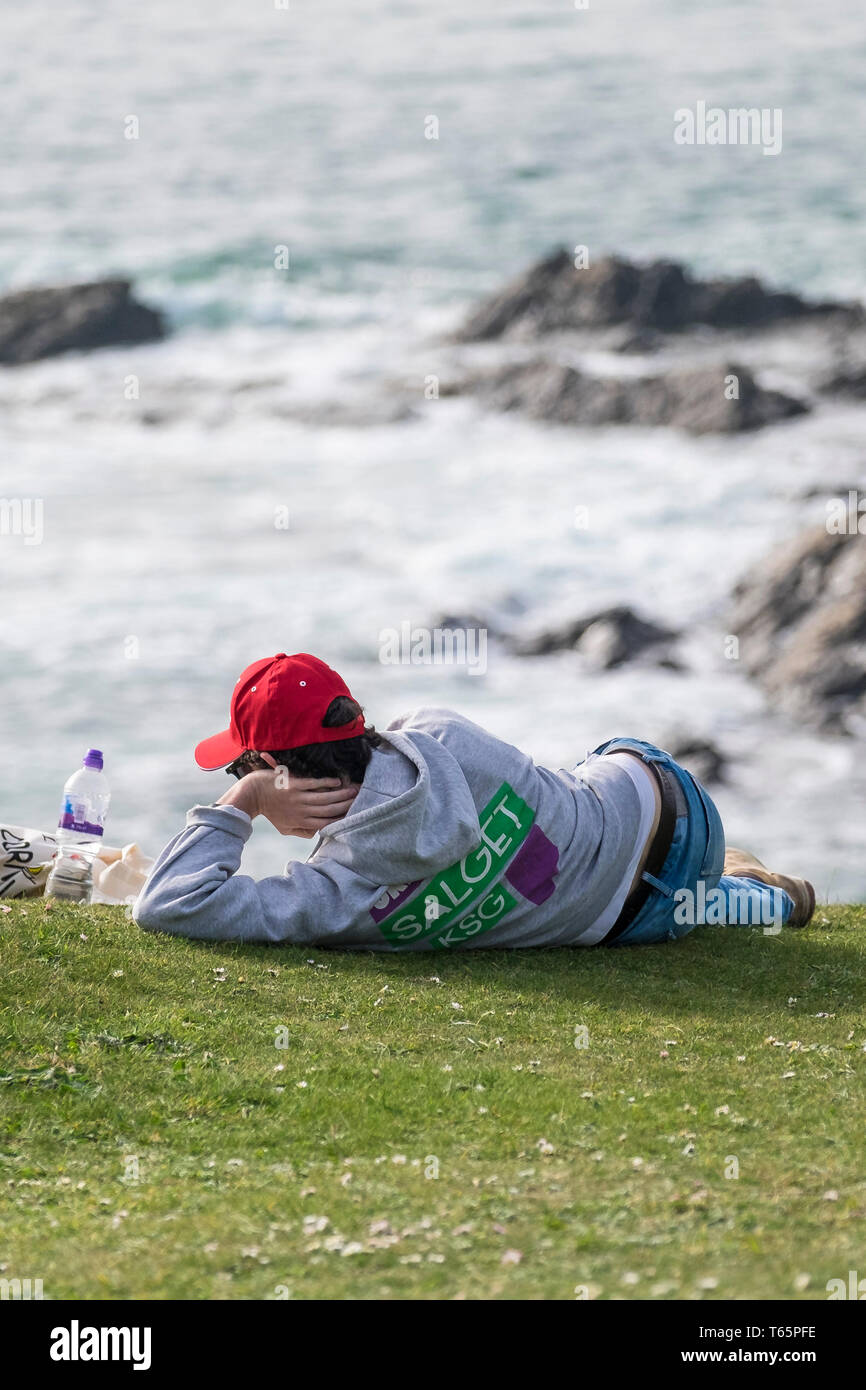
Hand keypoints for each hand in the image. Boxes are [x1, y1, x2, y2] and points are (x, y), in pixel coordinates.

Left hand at [217, 771, 359, 836]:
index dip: (340, 819)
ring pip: (324, 798)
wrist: (252, 795)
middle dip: (346, 805)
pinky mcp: (294, 785)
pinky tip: (338, 781)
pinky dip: (327, 783)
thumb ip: (300, 831)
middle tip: (360, 799)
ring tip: (355, 790)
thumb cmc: (269, 811)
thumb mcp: (284, 828)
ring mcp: (298, 797)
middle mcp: (302, 811)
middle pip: (328, 810)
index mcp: (300, 822)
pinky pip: (314, 784)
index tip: (352, 815)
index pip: (325, 823)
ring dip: (341, 794)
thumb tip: (316, 833)